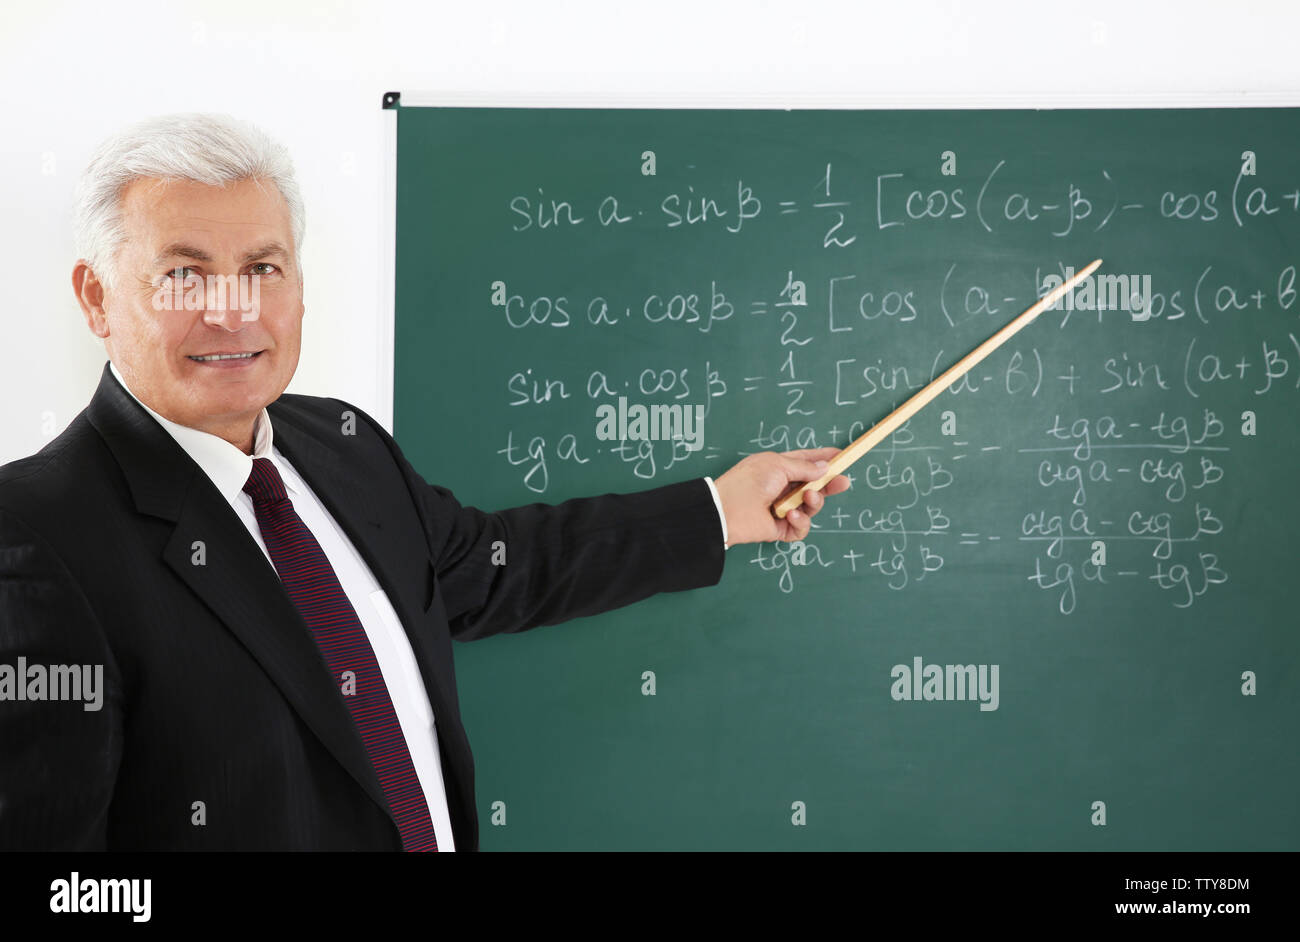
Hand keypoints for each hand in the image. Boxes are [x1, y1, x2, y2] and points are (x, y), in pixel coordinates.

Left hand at [713, 447, 850, 545]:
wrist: (728, 510)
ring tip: (807, 498)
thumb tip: (824, 466)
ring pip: (811, 507)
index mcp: (778, 468)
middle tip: (842, 482)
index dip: (823, 459)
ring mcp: (782, 508)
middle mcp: (782, 488)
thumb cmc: (749, 482)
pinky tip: (790, 516)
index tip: (841, 456)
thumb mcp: (778, 465)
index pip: (806, 462)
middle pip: (814, 486)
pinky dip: (800, 522)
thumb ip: (804, 467)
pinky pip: (801, 527)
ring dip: (814, 502)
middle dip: (829, 484)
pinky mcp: (781, 529)